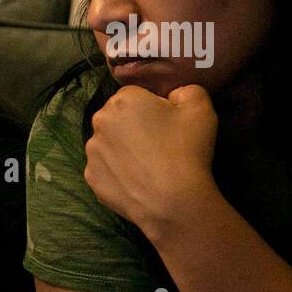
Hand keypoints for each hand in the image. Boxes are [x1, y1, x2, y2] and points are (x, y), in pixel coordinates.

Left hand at [84, 84, 218, 237]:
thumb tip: (173, 96)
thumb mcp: (200, 108)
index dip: (153, 108)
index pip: (135, 95)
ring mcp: (91, 153)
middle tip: (158, 145)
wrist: (172, 201)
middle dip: (133, 126)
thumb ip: (186, 91)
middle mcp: (99, 123)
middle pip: (117, 118)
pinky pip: (105, 169)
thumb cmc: (186, 149)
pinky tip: (137, 182)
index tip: (167, 125)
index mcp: (122, 100)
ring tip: (148, 166)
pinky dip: (118, 173)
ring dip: (123, 149)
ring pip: (109, 144)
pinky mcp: (91, 178)